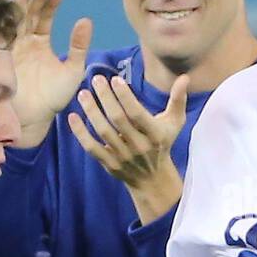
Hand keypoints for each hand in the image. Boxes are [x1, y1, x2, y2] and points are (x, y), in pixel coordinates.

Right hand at [11, 0, 92, 146]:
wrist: (33, 119)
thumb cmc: (54, 98)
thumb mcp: (72, 70)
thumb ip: (78, 46)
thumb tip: (86, 19)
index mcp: (40, 43)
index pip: (45, 17)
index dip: (50, 4)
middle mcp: (24, 41)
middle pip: (28, 13)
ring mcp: (10, 47)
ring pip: (14, 19)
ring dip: (19, 2)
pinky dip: (2, 19)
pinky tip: (7, 4)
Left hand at [68, 73, 188, 223]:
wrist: (153, 179)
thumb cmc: (163, 143)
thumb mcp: (174, 123)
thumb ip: (178, 100)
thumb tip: (184, 77)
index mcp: (156, 135)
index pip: (137, 114)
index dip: (125, 96)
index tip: (115, 79)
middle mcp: (140, 146)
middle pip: (118, 120)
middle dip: (106, 98)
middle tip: (96, 79)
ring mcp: (123, 157)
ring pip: (103, 132)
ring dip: (91, 112)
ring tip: (83, 93)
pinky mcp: (110, 165)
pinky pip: (92, 148)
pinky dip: (80, 133)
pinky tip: (72, 116)